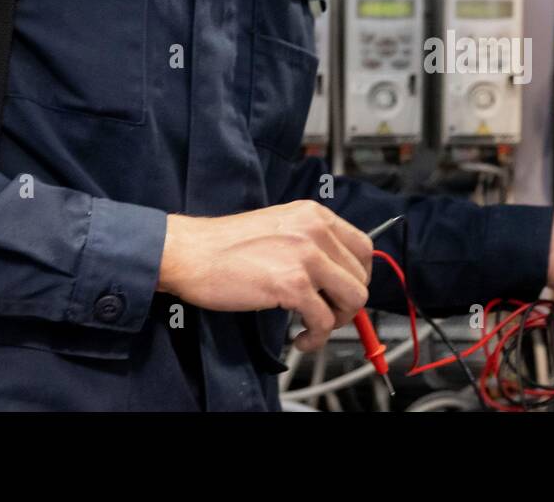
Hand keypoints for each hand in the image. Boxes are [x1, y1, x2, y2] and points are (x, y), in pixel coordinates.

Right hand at [157, 200, 371, 350]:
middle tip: (326, 314)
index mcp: (314, 215)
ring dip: (337, 321)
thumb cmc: (224, 245)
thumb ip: (310, 243)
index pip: (364, 247)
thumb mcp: (279, 227)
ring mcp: (306, 256)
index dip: (358, 275)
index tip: (343, 291)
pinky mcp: (292, 285)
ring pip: (353, 299)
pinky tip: (299, 338)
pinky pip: (325, 321)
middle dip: (348, 303)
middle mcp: (316, 231)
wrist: (189, 252)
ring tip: (313, 327)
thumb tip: (337, 274)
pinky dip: (316, 337)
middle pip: (361, 276)